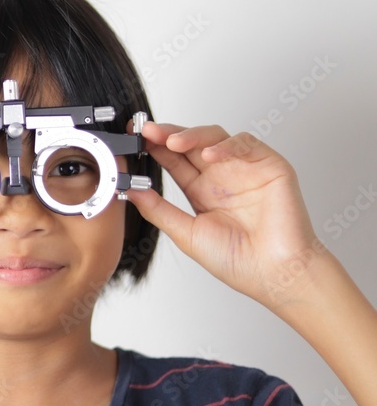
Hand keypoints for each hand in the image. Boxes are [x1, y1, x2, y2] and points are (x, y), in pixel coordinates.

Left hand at [126, 122, 323, 308]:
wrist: (275, 274)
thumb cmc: (238, 261)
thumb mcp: (186, 234)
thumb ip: (158, 210)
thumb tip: (130, 190)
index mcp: (202, 191)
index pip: (175, 160)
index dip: (155, 147)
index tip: (134, 137)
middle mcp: (222, 177)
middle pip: (191, 143)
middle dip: (168, 134)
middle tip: (147, 131)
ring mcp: (245, 169)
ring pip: (216, 137)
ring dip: (192, 135)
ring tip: (172, 142)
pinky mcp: (270, 166)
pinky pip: (247, 144)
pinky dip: (227, 145)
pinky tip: (209, 154)